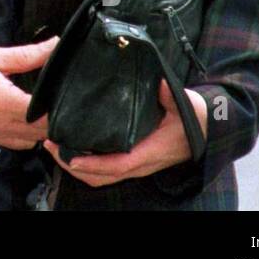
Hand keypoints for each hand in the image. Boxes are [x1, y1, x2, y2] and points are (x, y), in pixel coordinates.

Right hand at [0, 39, 57, 149]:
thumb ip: (28, 55)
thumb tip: (56, 45)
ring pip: (23, 143)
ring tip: (32, 111)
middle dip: (49, 122)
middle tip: (53, 103)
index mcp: (3, 102)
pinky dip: (12, 134)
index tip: (65, 100)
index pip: (46, 119)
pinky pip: (3, 143)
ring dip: (32, 131)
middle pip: (39, 135)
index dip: (60, 112)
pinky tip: (7, 116)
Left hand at [43, 80, 207, 186]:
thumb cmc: (195, 119)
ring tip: (54, 146)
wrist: (209, 133)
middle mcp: (141, 164)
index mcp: (151, 151)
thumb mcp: (186, 104)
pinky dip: (87, 165)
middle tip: (50, 145)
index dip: (93, 164)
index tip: (70, 157)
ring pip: (102, 177)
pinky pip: (107, 171)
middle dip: (73, 165)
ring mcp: (137, 166)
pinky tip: (72, 147)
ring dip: (77, 166)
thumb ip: (169, 94)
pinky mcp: (134, 162)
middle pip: (103, 176)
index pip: (118, 164)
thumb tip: (158, 82)